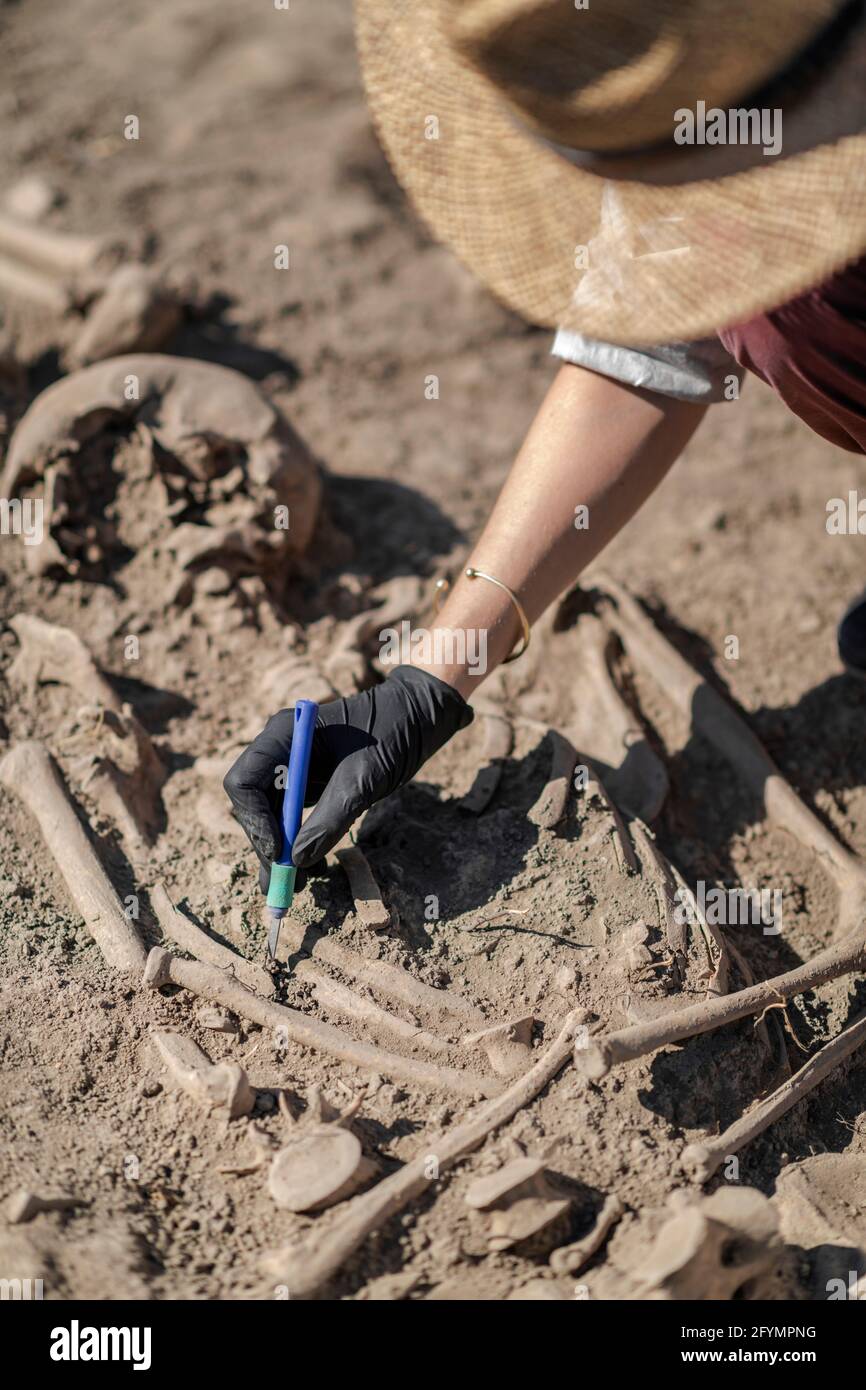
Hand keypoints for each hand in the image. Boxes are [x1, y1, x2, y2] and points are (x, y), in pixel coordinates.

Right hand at [223, 665, 472, 889]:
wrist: (418, 715)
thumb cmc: (392, 734)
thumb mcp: (362, 781)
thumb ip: (328, 820)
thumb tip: (297, 861)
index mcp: (284, 734)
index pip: (245, 782)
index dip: (254, 821)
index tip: (277, 853)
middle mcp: (281, 748)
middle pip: (254, 803)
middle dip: (267, 843)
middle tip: (283, 884)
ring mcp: (293, 765)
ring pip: (270, 813)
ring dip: (280, 848)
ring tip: (295, 885)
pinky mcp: (309, 780)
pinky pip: (291, 814)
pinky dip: (297, 840)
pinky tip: (307, 866)